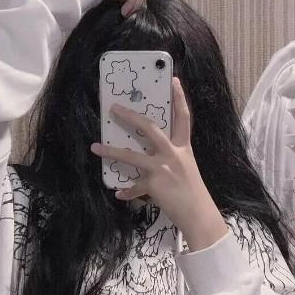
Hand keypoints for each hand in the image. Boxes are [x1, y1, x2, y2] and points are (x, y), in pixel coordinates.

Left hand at [90, 77, 228, 249]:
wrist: (199, 214)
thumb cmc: (193, 193)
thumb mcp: (186, 170)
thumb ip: (171, 160)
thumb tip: (152, 159)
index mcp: (184, 149)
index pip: (184, 118)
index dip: (180, 98)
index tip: (174, 80)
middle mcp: (173, 154)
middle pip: (149, 128)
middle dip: (130, 117)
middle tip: (114, 108)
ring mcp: (162, 168)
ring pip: (131, 155)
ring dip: (111, 151)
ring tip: (95, 147)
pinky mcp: (153, 184)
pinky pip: (134, 186)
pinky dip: (127, 191)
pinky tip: (119, 194)